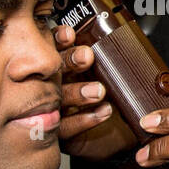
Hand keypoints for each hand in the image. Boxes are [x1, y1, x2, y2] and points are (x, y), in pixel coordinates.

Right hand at [53, 23, 137, 159]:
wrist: (117, 134)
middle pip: (53, 72)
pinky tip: (103, 111)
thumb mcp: (107, 72)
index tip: (70, 34)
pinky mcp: (58, 132)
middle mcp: (53, 86)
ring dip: (79, 92)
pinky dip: (84, 119)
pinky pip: (66, 127)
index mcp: (60, 66)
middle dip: (70, 61)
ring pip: (59, 99)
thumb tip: (117, 34)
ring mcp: (52, 110)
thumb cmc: (111, 95)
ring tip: (100, 90)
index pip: (54, 49)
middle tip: (87, 56)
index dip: (59, 40)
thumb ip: (103, 56)